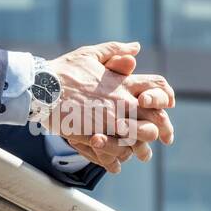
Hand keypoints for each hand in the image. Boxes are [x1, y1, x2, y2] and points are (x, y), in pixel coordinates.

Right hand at [47, 45, 175, 173]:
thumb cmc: (64, 70)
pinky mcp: (96, 134)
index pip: (156, 87)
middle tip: (165, 137)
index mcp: (122, 81)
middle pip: (155, 115)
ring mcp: (110, 119)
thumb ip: (115, 50)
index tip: (168, 105)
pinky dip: (119, 157)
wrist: (42, 88)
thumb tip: (136, 47)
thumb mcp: (90, 54)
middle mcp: (121, 100)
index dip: (166, 97)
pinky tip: (119, 163)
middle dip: (163, 127)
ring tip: (142, 154)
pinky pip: (117, 150)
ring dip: (143, 146)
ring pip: (140, 136)